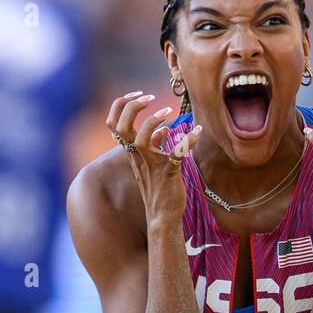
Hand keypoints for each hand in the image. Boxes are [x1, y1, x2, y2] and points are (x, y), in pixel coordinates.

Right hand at [106, 91, 201, 223]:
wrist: (163, 218)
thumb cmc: (160, 190)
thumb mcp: (154, 165)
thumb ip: (156, 146)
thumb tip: (163, 129)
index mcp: (133, 153)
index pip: (114, 123)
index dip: (121, 105)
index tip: (137, 95)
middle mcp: (138, 157)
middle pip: (121, 127)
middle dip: (133, 107)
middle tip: (150, 97)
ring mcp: (152, 166)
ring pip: (141, 139)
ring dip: (153, 120)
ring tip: (169, 112)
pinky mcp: (168, 174)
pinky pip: (175, 154)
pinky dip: (187, 141)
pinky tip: (198, 131)